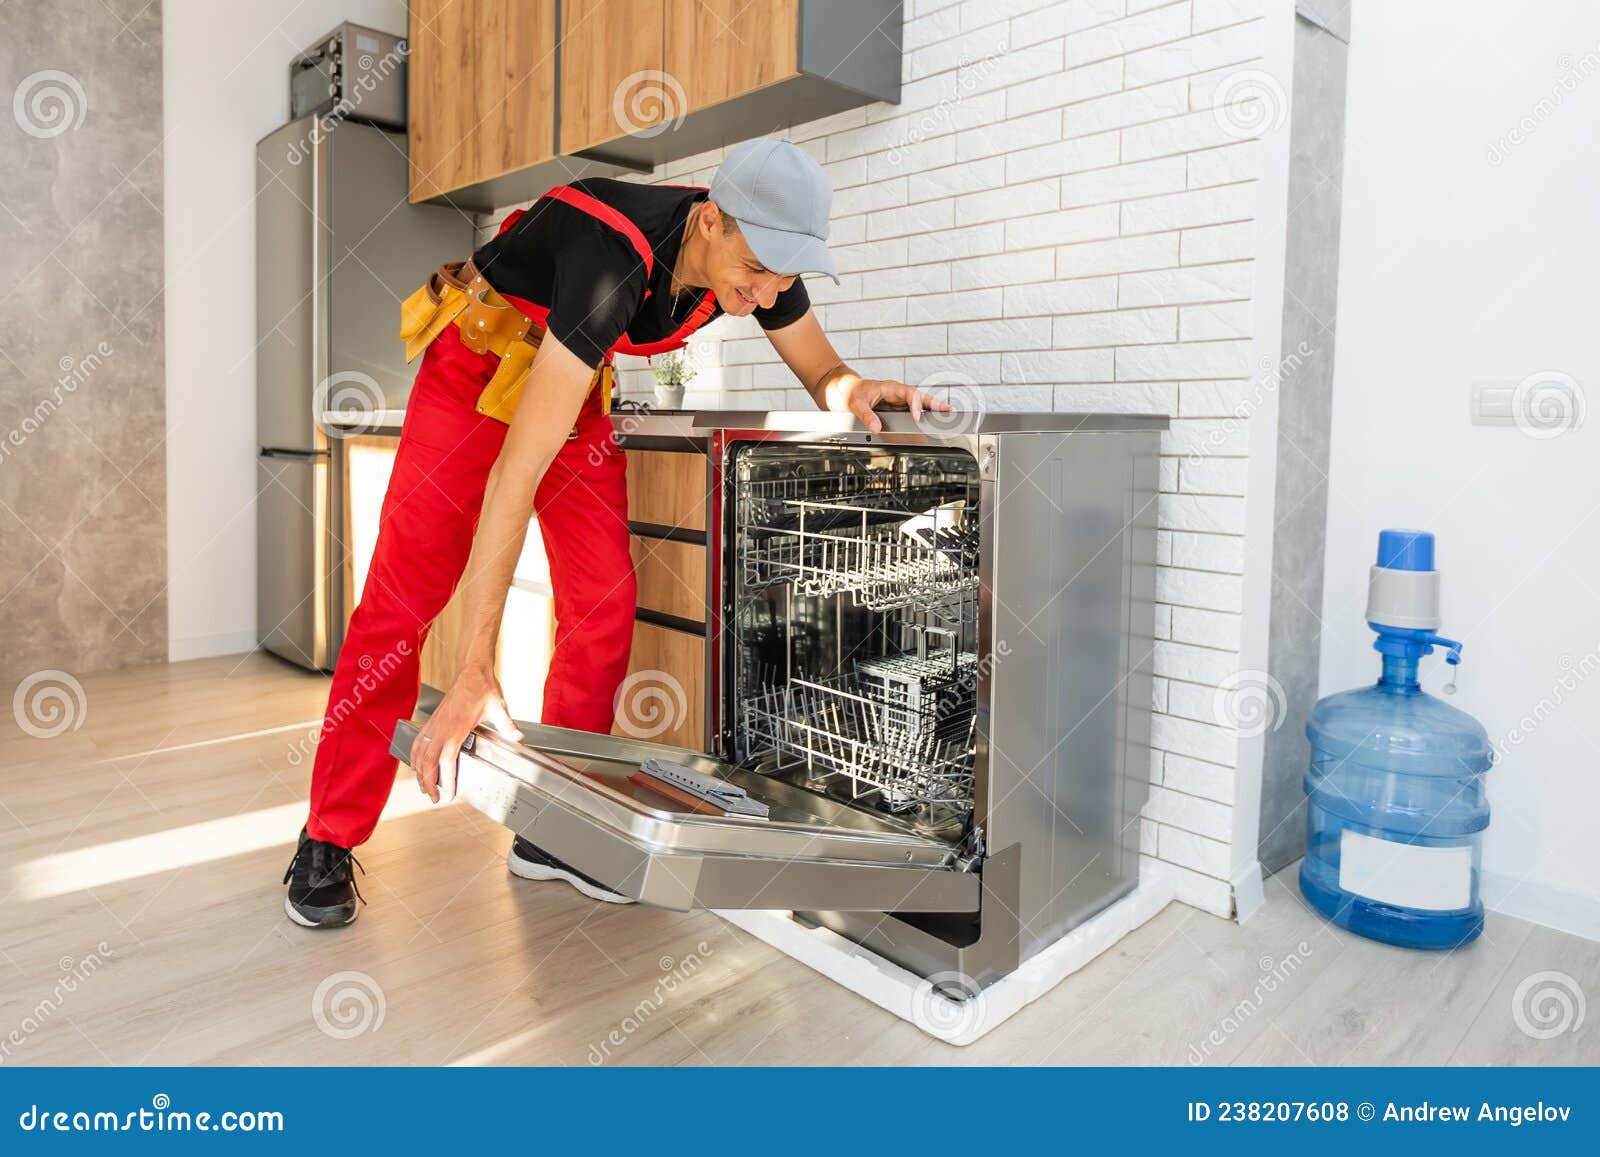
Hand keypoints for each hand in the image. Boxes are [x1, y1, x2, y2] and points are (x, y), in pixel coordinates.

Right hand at [408, 664, 522, 803]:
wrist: (472, 670)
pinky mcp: (432, 720)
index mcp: (456, 727)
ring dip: (419, 772)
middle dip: (429, 782)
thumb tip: (519, 739)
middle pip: (427, 761)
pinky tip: (416, 763)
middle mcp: (441, 727)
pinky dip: (414, 755)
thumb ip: (508, 726)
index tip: (447, 795)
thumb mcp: (499, 708)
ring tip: (424, 788)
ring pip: (419, 753)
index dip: (445, 780)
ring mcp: (434, 724)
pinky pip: (418, 741)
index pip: (447, 760)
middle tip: (435, 798)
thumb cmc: (484, 688)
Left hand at [825, 377, 951, 432]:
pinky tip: (929, 423)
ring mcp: (896, 402)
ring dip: (931, 410)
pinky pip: (909, 413)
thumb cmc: (848, 391)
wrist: (839, 390)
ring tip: (946, 416)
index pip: (910, 393)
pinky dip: (920, 417)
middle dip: (934, 404)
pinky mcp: (893, 410)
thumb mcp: (854, 403)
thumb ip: (866, 415)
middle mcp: (896, 394)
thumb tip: (876, 427)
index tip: (918, 417)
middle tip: (948, 410)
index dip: (916, 405)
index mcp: (890, 387)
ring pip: (918, 405)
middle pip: (920, 397)